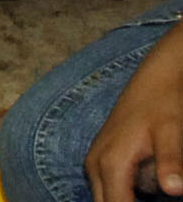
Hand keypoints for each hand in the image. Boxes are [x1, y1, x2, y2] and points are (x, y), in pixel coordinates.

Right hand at [87, 30, 182, 201]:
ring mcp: (94, 161)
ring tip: (150, 187)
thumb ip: (171, 161)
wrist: (156, 79)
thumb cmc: (164, 103)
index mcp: (111, 162)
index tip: (157, 198)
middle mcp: (95, 165)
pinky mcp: (99, 158)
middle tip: (153, 193)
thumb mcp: (172, 132)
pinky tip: (144, 187)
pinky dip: (123, 193)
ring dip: (125, 199)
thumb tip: (175, 190)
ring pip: (105, 198)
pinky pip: (107, 188)